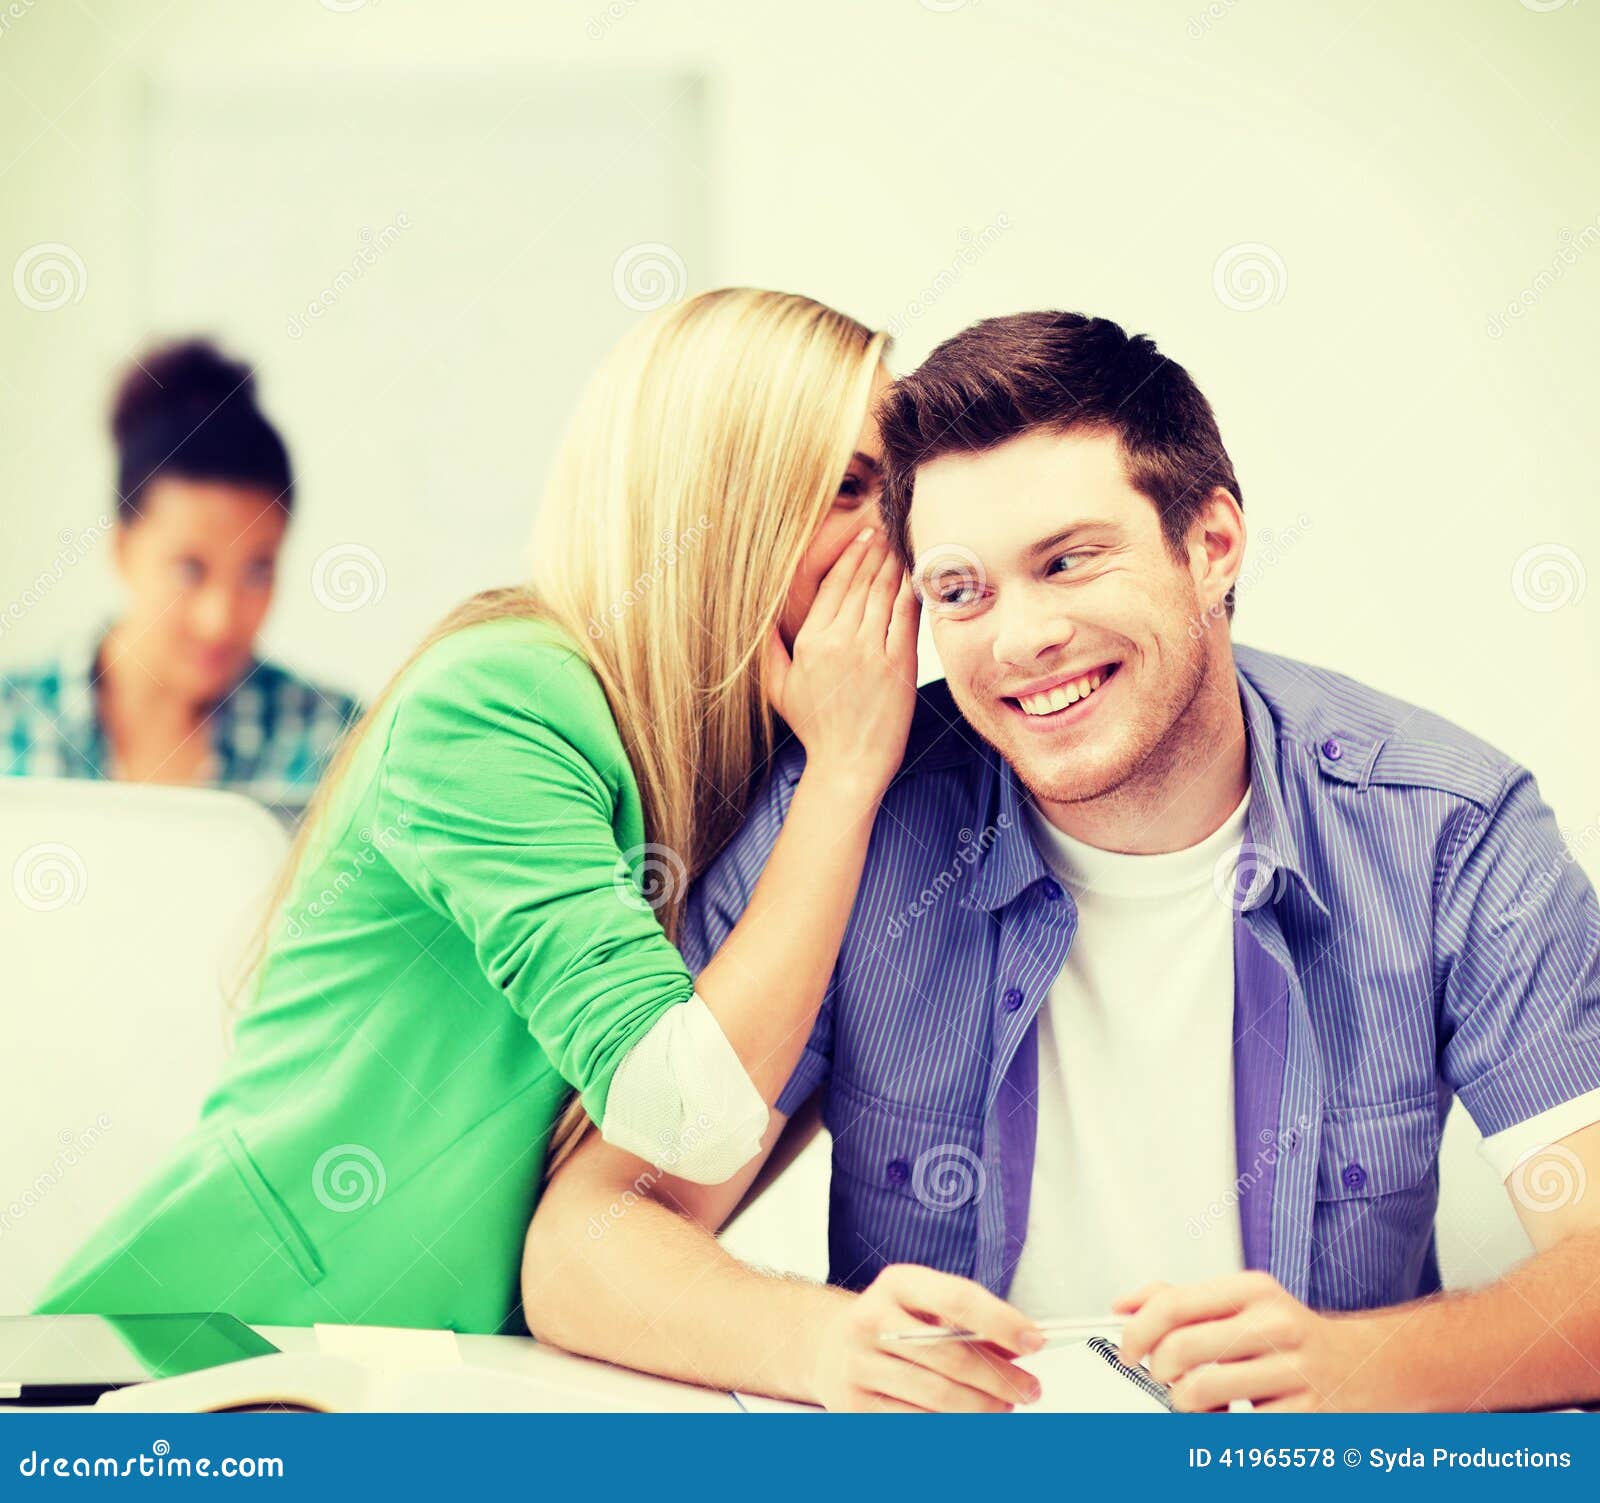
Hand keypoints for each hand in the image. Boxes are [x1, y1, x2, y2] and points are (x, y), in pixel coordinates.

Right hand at [766, 528, 918, 803]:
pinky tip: (915, 575)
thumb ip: (769, 648)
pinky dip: (911, 592)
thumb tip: (760, 618)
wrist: (849, 764)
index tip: (862, 538)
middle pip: (861, 583)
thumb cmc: (814, 728)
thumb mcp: (778, 688)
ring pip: (884, 594)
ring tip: (900, 545)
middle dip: (874, 552)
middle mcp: (841, 641)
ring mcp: (872, 652)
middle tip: (886, 529)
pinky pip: (906, 618)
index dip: (850, 557)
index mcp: (810, 642)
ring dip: (894, 565)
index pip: (832, 586)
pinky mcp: (900, 666)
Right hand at [810, 1264, 1044, 1412]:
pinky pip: (916, 1424)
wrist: (831, 1347)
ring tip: (1004, 1408)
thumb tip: (1022, 1346)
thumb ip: (971, 1322)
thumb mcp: (927, 1306)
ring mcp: (859, 1365)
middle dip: (1000, 1378)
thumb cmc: (896, 1324)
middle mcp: (871, 1319)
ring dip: (982, 1408)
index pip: (957, 1299)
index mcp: (897, 1283)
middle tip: (1030, 1389)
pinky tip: (969, 1423)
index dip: (1001, 1321)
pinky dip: (951, 1428)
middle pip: (951, 1356)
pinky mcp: (854, 1406)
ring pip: (938, 1397)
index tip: (1035, 1340)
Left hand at [1114, 1272, 1400, 1411]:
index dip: (1137, 1331)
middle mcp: (1274, 1325)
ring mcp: (1293, 1371)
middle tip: (1163, 1378)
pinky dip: (1219, 1430)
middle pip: (1180, 1350)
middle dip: (1157, 1371)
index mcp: (1252, 1290)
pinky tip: (1231, 1419)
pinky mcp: (1306, 1416)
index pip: (1173, 1304)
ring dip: (1184, 1405)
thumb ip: (1181, 1299)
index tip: (1128, 1349)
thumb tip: (1123, 1305)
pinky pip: (1236, 1429)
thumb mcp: (1243, 1301)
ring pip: (1200, 1392)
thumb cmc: (1293, 1334)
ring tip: (1197, 1400)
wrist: (1371, 1365)